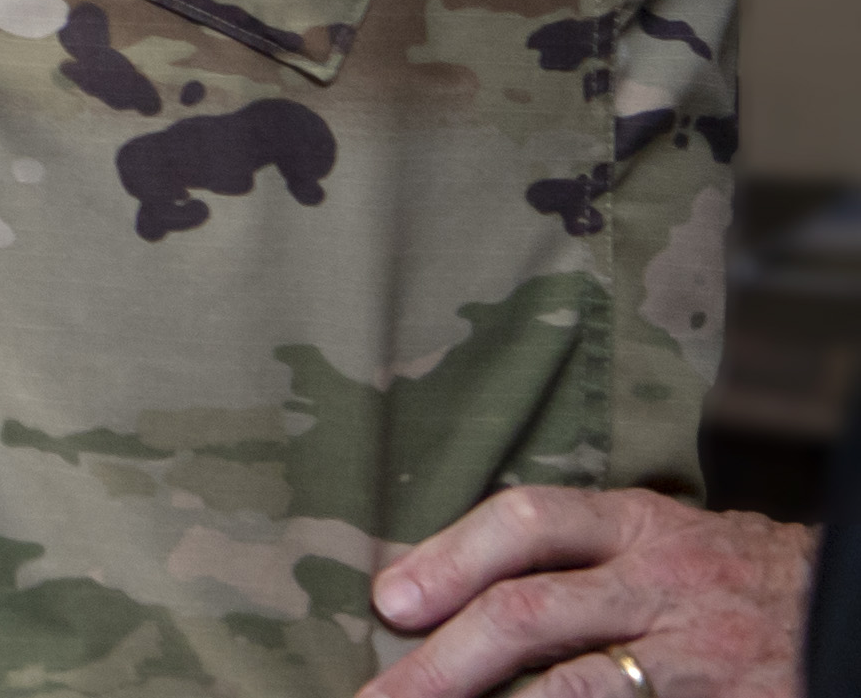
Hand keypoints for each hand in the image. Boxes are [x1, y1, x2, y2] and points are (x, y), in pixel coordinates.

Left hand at [363, 487, 810, 696]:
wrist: (851, 616)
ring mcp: (696, 655)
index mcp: (640, 525)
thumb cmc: (740, 582)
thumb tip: (444, 589)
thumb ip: (579, 559)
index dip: (448, 558)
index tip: (388, 601)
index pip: (527, 521)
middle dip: (442, 662)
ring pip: (574, 687)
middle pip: (529, 612)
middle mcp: (663, 584)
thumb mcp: (666, 543)